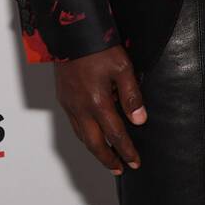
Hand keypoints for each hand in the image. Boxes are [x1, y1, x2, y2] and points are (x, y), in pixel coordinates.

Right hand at [55, 46, 146, 174]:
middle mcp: (81, 108)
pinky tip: (91, 137)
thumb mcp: (122, 67)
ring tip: (108, 159)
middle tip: (120, 170)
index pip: (115, 134)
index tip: (135, 162)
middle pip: (95, 143)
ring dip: (96, 150)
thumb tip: (140, 120)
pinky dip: (85, 137)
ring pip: (82, 137)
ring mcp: (70, 104)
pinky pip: (74, 125)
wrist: (72, 34)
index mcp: (97, 102)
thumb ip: (131, 95)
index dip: (126, 150)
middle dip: (108, 159)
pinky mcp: (64, 99)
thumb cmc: (98, 48)